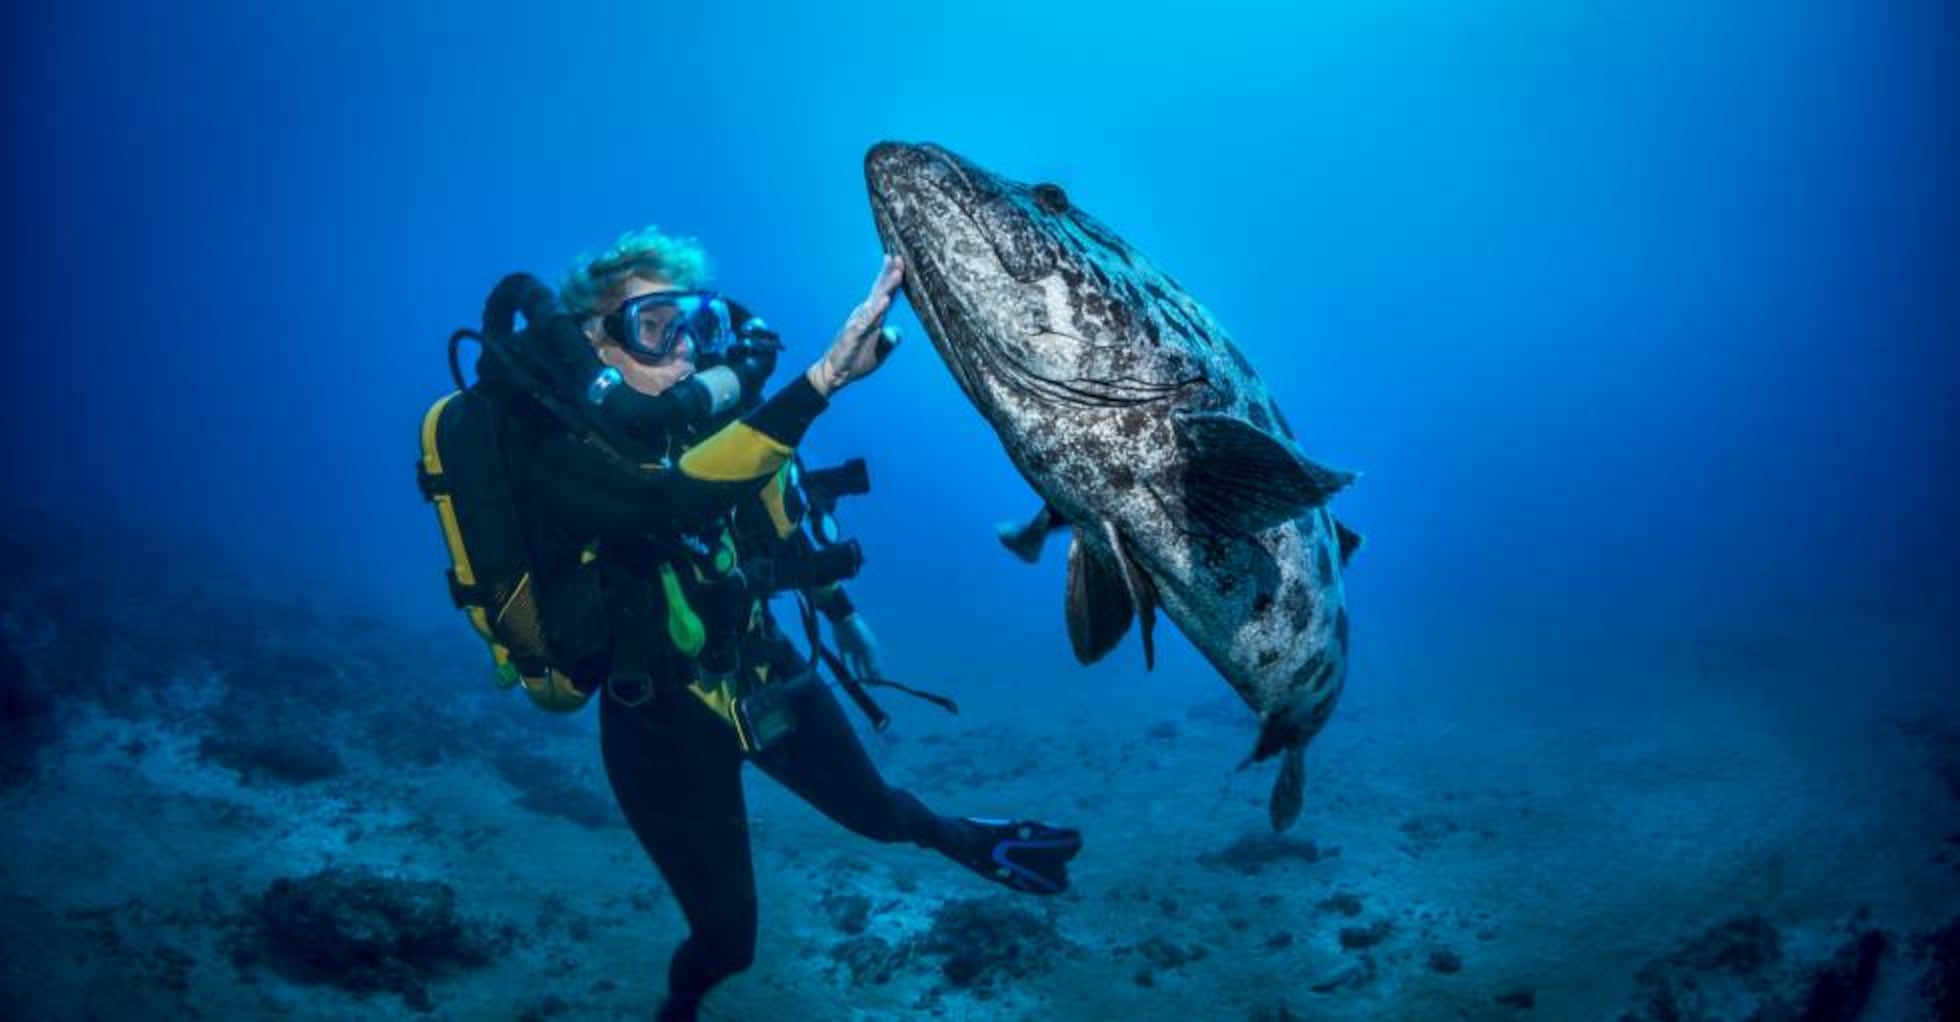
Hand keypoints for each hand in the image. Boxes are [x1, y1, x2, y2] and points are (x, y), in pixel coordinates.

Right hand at [808, 254, 904, 396]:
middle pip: (879, 291)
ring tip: (897, 274)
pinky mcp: (853, 334)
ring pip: (875, 301)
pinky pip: (867, 320)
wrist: (836, 374)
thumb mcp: (879, 351)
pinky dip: (877, 310)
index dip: (892, 279)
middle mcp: (864, 315)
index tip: (899, 262)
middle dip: (890, 274)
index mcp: (871, 317)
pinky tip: (885, 301)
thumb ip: (889, 341)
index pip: (884, 294)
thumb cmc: (856, 360)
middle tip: (900, 258)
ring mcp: (858, 323)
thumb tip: (896, 333)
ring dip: (886, 287)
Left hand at [833, 613, 883, 679]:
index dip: (878, 674)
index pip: (876, 664)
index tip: (879, 684)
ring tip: (859, 683)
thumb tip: (876, 673)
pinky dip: (845, 666)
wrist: (843, 619)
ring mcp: (853, 648)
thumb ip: (871, 660)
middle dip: (869, 676)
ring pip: (857, 664)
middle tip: (870, 687)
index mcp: (871, 649)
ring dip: (859, 673)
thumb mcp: (866, 647)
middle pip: (867, 666)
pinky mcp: (842, 647)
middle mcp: (863, 650)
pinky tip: (846, 673)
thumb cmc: (858, 632)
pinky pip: (844, 659)